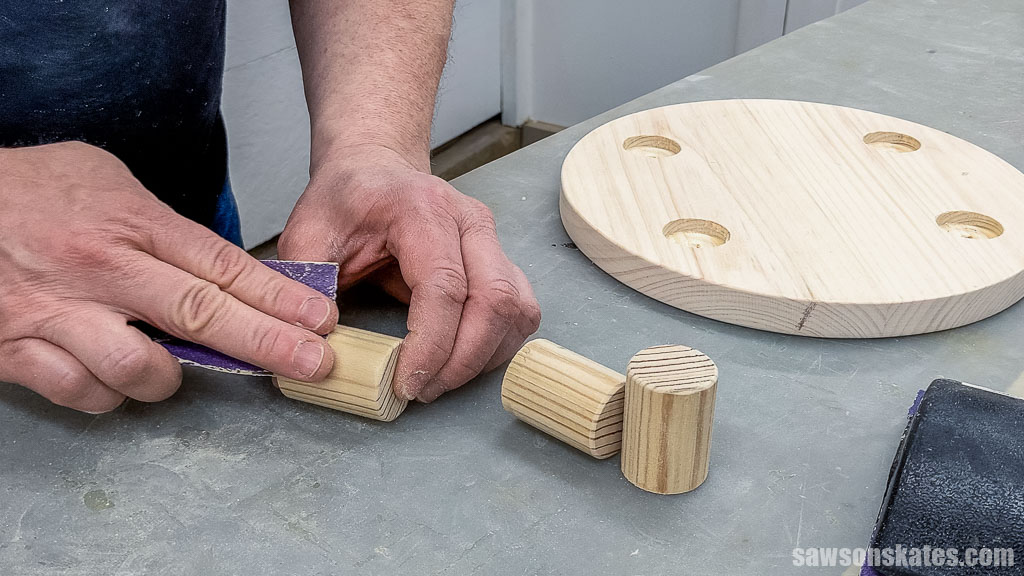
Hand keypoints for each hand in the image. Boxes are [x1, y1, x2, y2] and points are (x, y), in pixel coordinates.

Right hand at [0, 142, 338, 412]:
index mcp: (127, 222)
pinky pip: (82, 392)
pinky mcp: (17, 350)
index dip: (278, 298)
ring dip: (171, 377)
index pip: (220, 264)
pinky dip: (109, 393)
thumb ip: (163, 226)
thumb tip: (223, 269)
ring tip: (175, 365)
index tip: (318, 319)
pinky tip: (113, 375)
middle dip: (268, 344)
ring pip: (138, 368)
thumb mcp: (108, 182)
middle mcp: (98, 269)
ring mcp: (56, 313)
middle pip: (200, 314)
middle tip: (313, 363)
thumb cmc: (31, 190)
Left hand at [277, 144, 540, 401]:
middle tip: (423, 391)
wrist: (375, 172)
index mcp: (422, 210)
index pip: (445, 286)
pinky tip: (464, 360)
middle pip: (495, 300)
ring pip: (516, 309)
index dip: (430, 345)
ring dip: (484, 357)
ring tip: (440, 380)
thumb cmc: (345, 204)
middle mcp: (469, 220)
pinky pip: (520, 311)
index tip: (405, 384)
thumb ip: (306, 283)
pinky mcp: (503, 258)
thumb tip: (317, 341)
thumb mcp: (307, 234)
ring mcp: (492, 239)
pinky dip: (498, 345)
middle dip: (463, 360)